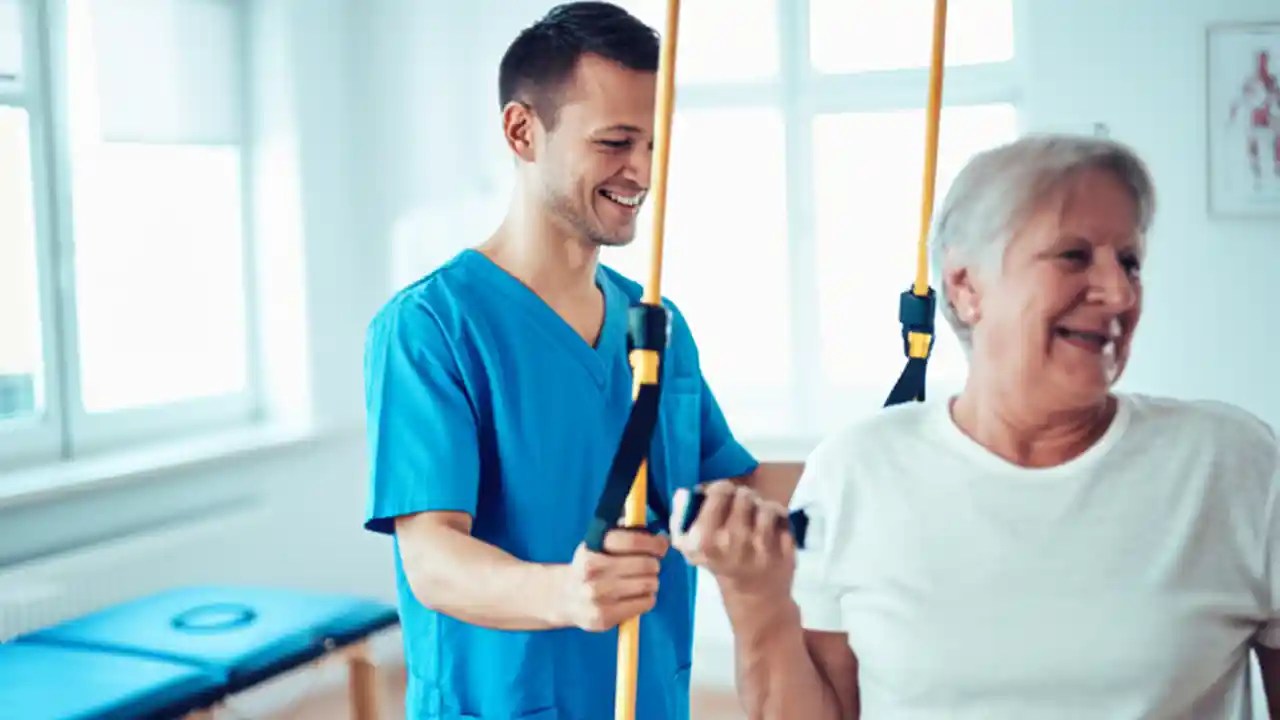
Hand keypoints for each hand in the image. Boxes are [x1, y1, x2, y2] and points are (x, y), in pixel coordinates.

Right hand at [555, 530, 668, 631]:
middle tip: (650, 565)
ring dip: (652, 581)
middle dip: (654, 563)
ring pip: (649, 584)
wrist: (564, 598)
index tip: (661, 545)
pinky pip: (645, 603)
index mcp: (592, 550)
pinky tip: (637, 595)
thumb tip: (650, 525)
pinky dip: (648, 598)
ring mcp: (598, 596)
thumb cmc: (590, 566)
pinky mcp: (605, 617)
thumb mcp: (597, 544)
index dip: (654, 542)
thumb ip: (621, 530)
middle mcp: (593, 572)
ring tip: (643, 581)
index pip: (632, 541)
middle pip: (646, 564)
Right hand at [670, 480, 795, 600]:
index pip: (719, 492)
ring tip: (757, 515)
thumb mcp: (692, 549)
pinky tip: (772, 528)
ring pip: (766, 506)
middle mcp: (735, 542)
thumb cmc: (721, 565)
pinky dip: (779, 519)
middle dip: (744, 496)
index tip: (723, 493)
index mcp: (708, 540)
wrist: (753, 596)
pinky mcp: (785, 552)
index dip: (721, 488)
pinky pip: (784, 520)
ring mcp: (763, 549)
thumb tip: (685, 493)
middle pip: (744, 495)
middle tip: (742, 504)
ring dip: (762, 507)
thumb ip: (682, 519)